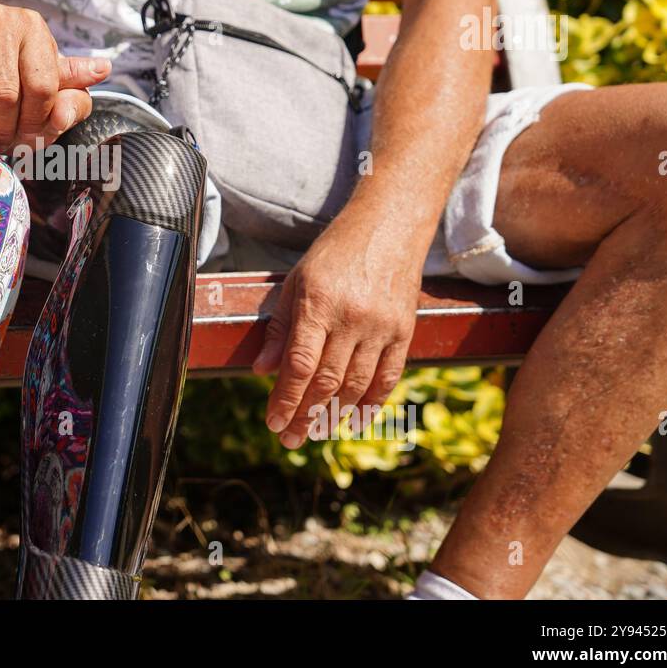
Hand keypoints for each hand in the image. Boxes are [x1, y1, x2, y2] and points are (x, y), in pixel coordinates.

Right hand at [0, 4, 110, 151]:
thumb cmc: (0, 62)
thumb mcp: (38, 73)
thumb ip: (70, 86)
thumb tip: (102, 71)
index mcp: (33, 29)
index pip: (43, 89)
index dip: (34, 123)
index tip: (24, 139)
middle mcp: (1, 20)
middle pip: (7, 97)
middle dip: (1, 131)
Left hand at [252, 217, 419, 448]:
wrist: (389, 228)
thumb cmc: (335, 253)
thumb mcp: (297, 281)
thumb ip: (281, 328)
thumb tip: (261, 370)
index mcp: (319, 303)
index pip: (299, 365)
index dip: (285, 399)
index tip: (273, 422)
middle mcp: (352, 318)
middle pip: (326, 381)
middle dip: (305, 416)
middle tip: (290, 439)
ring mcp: (382, 327)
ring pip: (356, 385)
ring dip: (334, 416)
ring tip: (316, 433)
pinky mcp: (405, 331)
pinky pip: (388, 378)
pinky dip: (371, 404)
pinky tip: (354, 421)